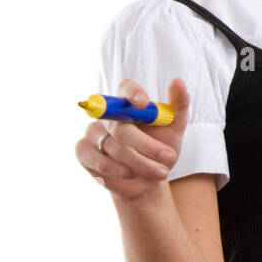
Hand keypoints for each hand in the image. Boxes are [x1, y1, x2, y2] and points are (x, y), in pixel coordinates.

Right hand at [75, 78, 190, 201]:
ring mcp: (92, 132)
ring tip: (160, 172)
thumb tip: (178, 81)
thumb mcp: (175, 128)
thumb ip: (178, 105)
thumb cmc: (162, 149)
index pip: (125, 88)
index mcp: (129, 103)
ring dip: (142, 163)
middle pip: (121, 127)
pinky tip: (132, 174)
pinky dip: (120, 171)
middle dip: (148, 145)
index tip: (143, 104)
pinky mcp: (83, 151)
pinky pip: (100, 161)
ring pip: (115, 148)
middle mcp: (107, 115)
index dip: (132, 94)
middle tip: (169, 157)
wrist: (148, 180)